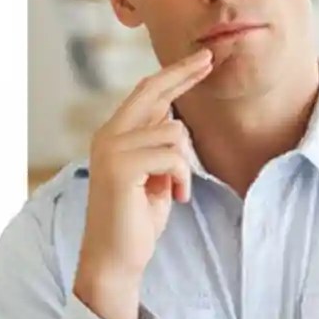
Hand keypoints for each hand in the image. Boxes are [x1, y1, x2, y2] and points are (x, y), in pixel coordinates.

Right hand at [73, 48, 213, 318]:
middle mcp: (107, 135)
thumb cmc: (137, 219)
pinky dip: (182, 177)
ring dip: (185, 164)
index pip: (145, 93)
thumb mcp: (153, 175)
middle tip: (211, 58)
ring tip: (177, 190)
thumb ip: (157, 147)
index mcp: (113, 135)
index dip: (174, 74)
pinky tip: (176, 197)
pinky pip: (173, 156)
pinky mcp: (121, 166)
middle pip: (151, 90)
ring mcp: (111, 149)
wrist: (116, 259)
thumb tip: (174, 121)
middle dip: (184, 74)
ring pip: (174, 132)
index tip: (202, 60)